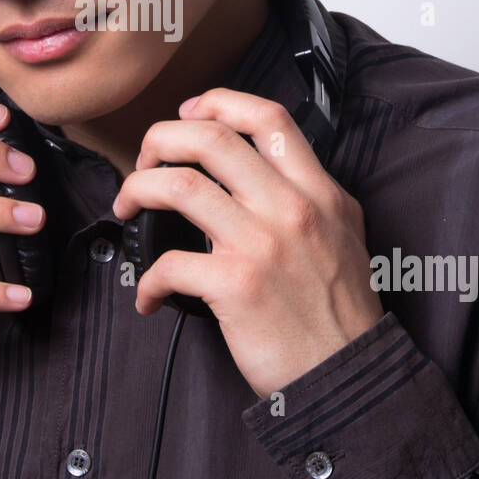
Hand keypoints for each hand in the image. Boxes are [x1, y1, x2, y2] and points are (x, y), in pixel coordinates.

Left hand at [111, 88, 381, 400]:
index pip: (267, 117)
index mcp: (317, 192)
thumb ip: (310, 198)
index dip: (218, 102)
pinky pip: (168, 263)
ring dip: (137, 190)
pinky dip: (146, 279)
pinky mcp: (235, 284)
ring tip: (127, 208)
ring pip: (179, 185)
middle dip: (161, 138)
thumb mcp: (344, 236)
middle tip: (144, 161)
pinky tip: (148, 294)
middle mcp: (290, 208)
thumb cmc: (342, 315)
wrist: (351, 376)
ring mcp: (261, 244)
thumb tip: (266, 176)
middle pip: (211, 138)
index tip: (189, 112)